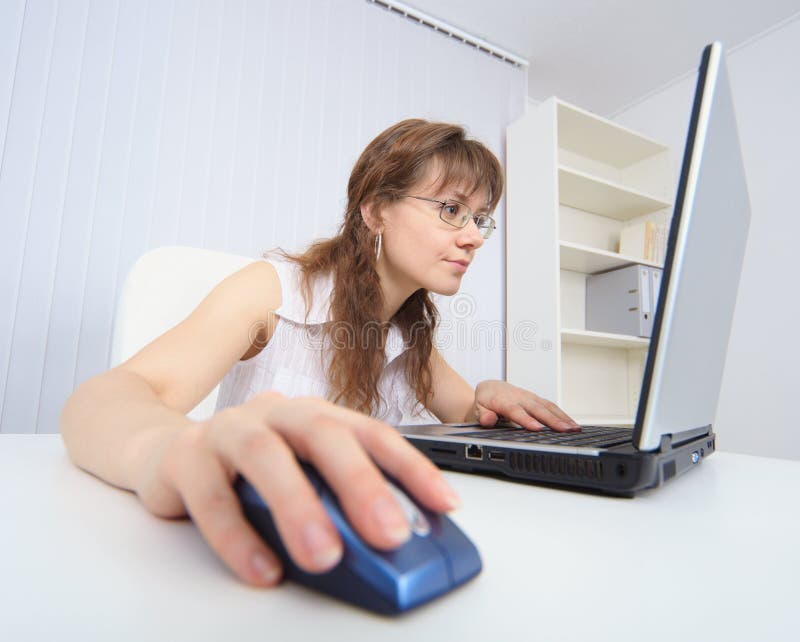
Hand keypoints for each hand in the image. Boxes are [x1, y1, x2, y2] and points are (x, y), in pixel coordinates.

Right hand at [133, 392, 459, 586]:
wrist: (163, 449)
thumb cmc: (246, 469)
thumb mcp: (299, 479)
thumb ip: (334, 502)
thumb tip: (385, 547)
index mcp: (313, 416)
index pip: (371, 434)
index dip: (410, 467)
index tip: (443, 504)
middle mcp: (276, 415)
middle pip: (323, 435)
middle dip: (362, 484)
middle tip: (390, 533)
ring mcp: (229, 430)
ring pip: (265, 458)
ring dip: (298, 508)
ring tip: (323, 556)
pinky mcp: (184, 457)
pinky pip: (212, 497)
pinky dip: (237, 537)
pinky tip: (261, 569)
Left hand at [474, 380, 579, 431]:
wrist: (491, 388)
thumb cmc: (486, 400)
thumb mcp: (478, 408)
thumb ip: (483, 415)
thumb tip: (488, 419)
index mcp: (503, 400)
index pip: (516, 411)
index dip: (527, 420)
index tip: (537, 428)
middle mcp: (519, 397)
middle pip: (537, 409)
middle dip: (552, 420)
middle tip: (565, 430)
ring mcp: (530, 397)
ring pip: (548, 407)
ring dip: (562, 418)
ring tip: (574, 429)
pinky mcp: (537, 399)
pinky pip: (552, 407)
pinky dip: (563, 415)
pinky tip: (572, 424)